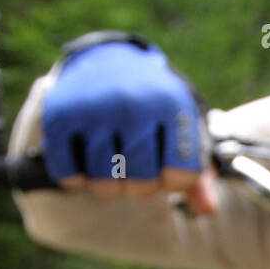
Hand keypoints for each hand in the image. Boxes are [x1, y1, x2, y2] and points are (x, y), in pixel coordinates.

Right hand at [43, 35, 218, 214]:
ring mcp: (94, 108)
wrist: (107, 59)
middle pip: (142, 185)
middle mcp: (133, 103)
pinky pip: (69, 173)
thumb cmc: (154, 107)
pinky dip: (77, 178)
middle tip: (136, 167)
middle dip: (141, 187)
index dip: (174, 181)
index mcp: (171, 104)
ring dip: (109, 185)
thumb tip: (208, 209)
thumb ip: (199, 174)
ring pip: (105, 184)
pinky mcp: (60, 114)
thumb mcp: (182, 129)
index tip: (167, 164)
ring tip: (112, 164)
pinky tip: (85, 160)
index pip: (180, 176)